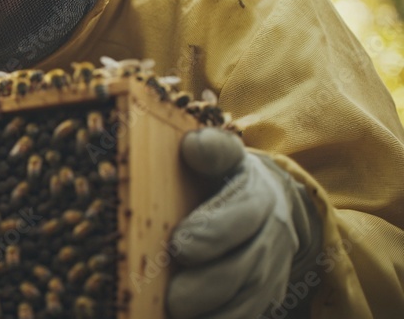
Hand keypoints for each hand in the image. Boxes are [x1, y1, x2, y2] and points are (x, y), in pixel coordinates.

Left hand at [167, 128, 323, 318]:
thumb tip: (194, 145)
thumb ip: (210, 148)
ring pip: (252, 300)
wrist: (264, 199)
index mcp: (258, 195)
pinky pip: (251, 314)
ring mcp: (272, 269)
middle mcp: (272, 235)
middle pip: (248, 267)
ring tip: (179, 316)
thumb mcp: (221, 154)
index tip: (179, 246)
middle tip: (174, 298)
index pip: (244, 213)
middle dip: (210, 286)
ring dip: (218, 313)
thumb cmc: (224, 174)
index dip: (214, 233)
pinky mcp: (264, 294)